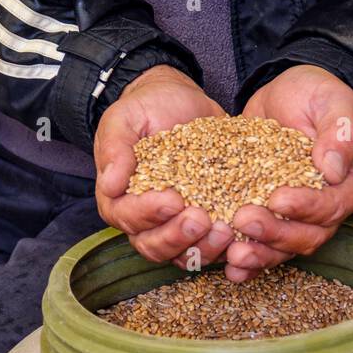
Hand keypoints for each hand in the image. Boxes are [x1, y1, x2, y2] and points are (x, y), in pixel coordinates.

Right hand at [94, 65, 234, 271]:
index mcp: (120, 196)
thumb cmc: (146, 107)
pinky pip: (212, 243)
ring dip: (204, 248)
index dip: (148, 214)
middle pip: (154, 245)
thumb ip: (114, 148)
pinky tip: (241, 232)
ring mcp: (176, 222)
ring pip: (184, 254)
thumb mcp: (124, 118)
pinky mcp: (205, 217)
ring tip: (226, 229)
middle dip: (178, 237)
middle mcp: (146, 217)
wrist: (178, 98)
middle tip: (201, 218)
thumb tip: (110, 184)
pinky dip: (226, 246)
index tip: (173, 200)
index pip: (127, 216)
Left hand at [227, 64, 352, 281]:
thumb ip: (340, 130)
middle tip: (244, 219)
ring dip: (260, 254)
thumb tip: (333, 169)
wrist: (290, 93)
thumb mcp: (334, 99)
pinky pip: (265, 244)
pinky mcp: (272, 214)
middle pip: (308, 234)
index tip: (278, 198)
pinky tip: (228, 267)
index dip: (307, 206)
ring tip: (234, 254)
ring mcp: (299, 214)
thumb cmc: (319, 93)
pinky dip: (249, 260)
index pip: (333, 205)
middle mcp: (328, 206)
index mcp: (350, 182)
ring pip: (285, 246)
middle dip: (276, 232)